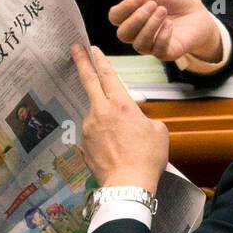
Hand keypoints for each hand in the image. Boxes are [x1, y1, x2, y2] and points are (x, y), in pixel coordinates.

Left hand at [71, 44, 167, 191]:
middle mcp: (100, 111)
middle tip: (74, 48)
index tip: (92, 48)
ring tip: (123, 141)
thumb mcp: (158, 131)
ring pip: (95, 114)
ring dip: (105, 120)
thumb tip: (136, 118)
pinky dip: (102, 138)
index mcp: (121, 104)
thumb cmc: (147, 158)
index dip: (100, 60)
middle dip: (81, 61)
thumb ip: (144, 118)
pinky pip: (93, 135)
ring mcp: (88, 127)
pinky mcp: (82, 143)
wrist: (127, 184)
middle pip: (88, 81)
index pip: (108, 75)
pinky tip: (114, 151)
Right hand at [109, 0, 221, 62]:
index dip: (125, 7)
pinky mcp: (165, 53)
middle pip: (122, 34)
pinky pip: (157, 51)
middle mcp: (136, 34)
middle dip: (138, 17)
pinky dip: (162, 36)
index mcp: (130, 17)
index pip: (115, 17)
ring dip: (151, 25)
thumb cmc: (174, 1)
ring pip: (138, 44)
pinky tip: (170, 24)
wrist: (197, 12)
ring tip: (163, 12)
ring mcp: (150, 45)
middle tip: (154, 5)